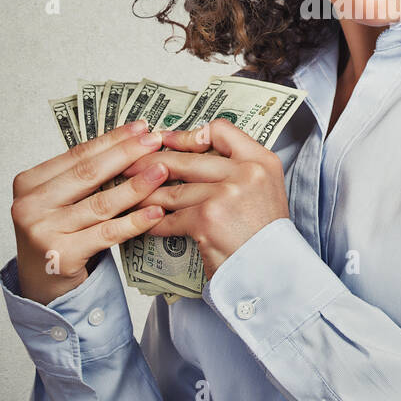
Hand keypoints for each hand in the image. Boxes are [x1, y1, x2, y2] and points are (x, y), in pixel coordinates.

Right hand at [9, 120, 171, 305]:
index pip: (77, 154)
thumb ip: (83, 175)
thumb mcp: (61, 200)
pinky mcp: (61, 255)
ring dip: (136, 186)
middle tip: (155, 141)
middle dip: (127, 154)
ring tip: (162, 171)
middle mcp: (30, 205)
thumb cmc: (60, 234)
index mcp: (28, 183)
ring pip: (100, 203)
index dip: (112, 139)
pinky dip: (134, 222)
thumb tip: (130, 140)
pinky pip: (107, 233)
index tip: (141, 127)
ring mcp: (42, 231)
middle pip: (88, 174)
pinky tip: (156, 211)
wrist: (43, 285)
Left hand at [130, 118, 289, 281]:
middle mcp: (246, 172)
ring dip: (147, 196)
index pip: (220, 130)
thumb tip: (194, 151)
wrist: (271, 270)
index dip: (188, 135)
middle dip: (152, 163)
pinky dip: (154, 222)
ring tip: (129, 196)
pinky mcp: (207, 219)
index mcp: (261, 160)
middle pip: (187, 160)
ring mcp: (226, 194)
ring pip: (173, 191)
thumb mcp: (265, 189)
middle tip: (129, 166)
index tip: (166, 140)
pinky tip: (144, 223)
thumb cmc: (264, 234)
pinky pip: (171, 218)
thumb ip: (238, 168)